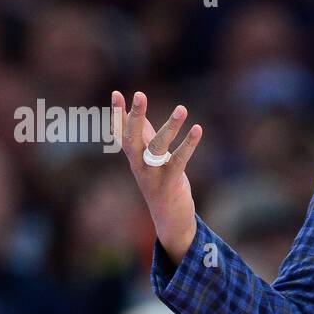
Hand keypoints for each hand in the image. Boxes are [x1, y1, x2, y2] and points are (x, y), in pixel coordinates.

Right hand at [111, 90, 203, 262]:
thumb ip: (145, 137)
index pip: (121, 133)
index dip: (118, 114)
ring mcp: (153, 175)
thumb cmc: (161, 184)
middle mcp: (139, 165)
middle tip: (140, 94)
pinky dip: (188, 144)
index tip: (116, 93)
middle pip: (133, 138)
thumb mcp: (151, 159)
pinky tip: (197, 129)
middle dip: (136, 116)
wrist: (169, 220)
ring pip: (158, 147)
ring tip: (182, 108)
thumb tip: (137, 114)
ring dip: (171, 127)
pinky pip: (179, 160)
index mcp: (134, 158)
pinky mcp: (170, 183)